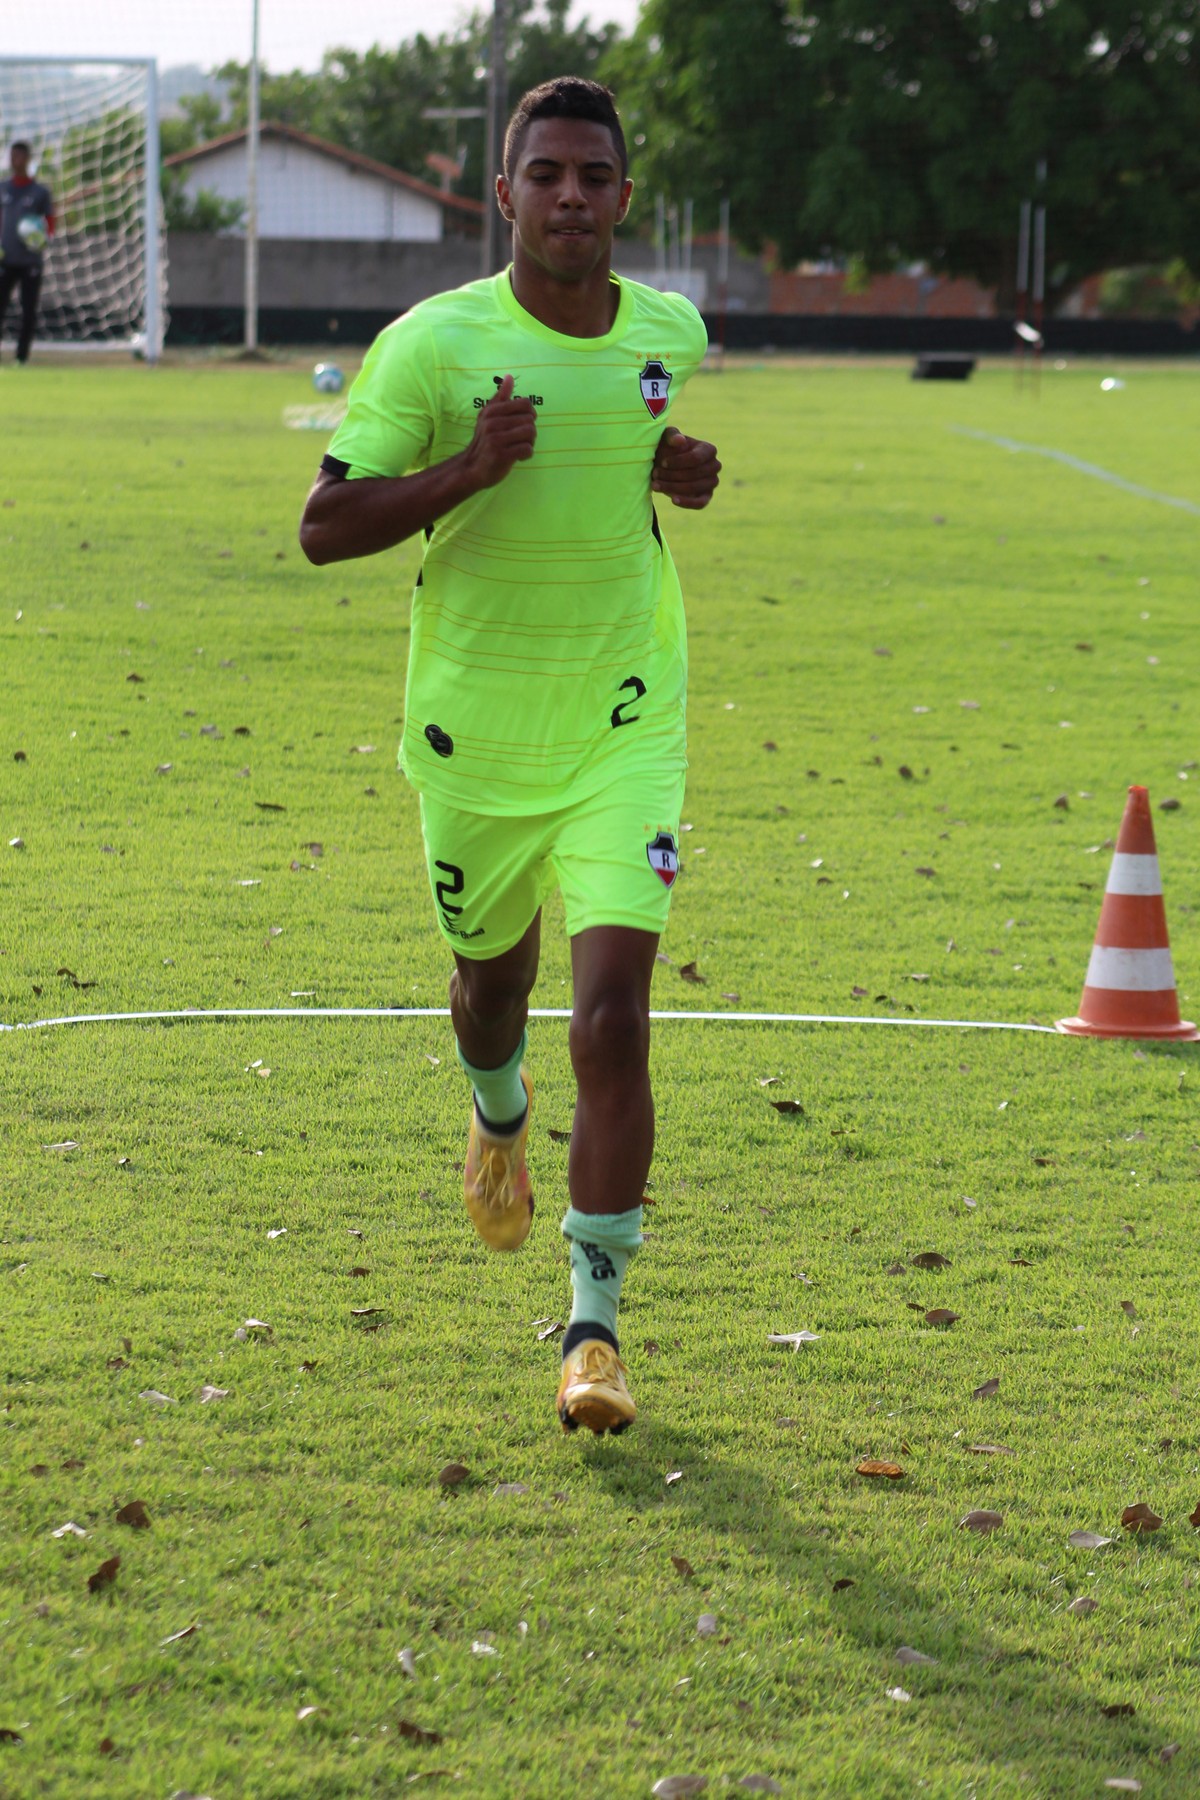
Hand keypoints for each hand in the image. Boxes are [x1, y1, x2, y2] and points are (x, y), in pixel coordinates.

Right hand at [463, 373, 536, 488]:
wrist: (471, 468)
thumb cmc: (484, 441)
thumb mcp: (488, 416)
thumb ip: (500, 397)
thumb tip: (509, 377)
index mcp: (492, 411)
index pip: (525, 403)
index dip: (530, 414)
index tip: (523, 424)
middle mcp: (492, 422)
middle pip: (530, 419)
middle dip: (530, 431)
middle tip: (521, 439)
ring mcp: (496, 439)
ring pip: (530, 433)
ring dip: (530, 442)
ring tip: (520, 447)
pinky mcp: (501, 455)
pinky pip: (527, 449)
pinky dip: (527, 454)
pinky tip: (518, 457)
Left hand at [651, 427, 720, 509]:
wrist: (662, 465)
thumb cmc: (666, 448)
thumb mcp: (665, 437)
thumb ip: (671, 435)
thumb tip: (680, 440)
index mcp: (709, 450)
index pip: (696, 458)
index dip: (678, 462)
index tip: (662, 462)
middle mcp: (714, 466)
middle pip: (695, 474)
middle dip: (672, 475)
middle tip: (655, 473)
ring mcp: (711, 482)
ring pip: (695, 488)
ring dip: (673, 487)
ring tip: (655, 485)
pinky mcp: (706, 497)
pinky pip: (700, 503)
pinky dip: (687, 502)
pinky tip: (673, 500)